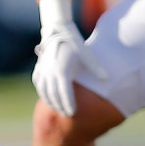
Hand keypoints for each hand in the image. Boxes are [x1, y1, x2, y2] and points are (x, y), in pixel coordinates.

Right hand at [31, 0, 104, 116]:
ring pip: (44, 91)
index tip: (73, 113)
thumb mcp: (86, 53)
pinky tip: (48, 97)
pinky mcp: (38, 67)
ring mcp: (42, 70)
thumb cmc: (74, 43)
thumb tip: (106, 79)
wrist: (57, 30)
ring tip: (58, 109)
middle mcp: (49, 71)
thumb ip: (95, 67)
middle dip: (60, 106)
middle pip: (53, 94)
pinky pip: (38, 84)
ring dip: (50, 102)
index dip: (68, 103)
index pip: (64, 92)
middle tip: (67, 115)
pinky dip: (43, 92)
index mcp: (62, 70)